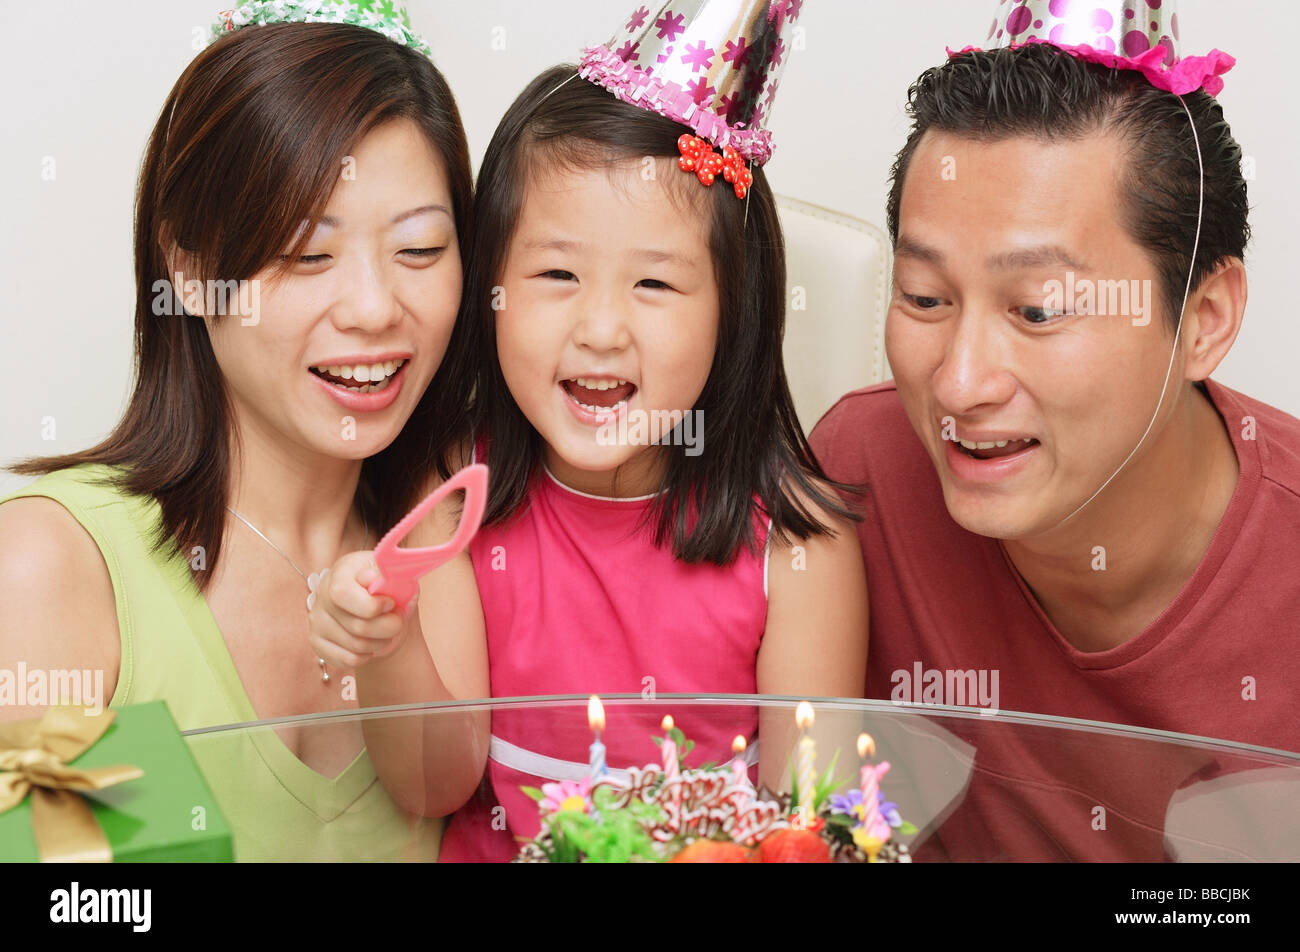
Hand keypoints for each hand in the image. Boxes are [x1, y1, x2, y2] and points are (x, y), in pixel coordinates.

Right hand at [307, 551, 415, 670]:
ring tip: (386, 631)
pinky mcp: (316, 641)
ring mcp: (316, 619)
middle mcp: (322, 593)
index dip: (372, 605)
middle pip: (357, 626)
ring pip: (355, 646)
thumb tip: (373, 578)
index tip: (391, 604)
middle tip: (398, 621)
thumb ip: (390, 577)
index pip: (343, 593)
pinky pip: (348, 660)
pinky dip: (367, 655)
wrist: (380, 610)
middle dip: (388, 628)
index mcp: (342, 571)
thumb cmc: (389, 590)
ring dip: (380, 642)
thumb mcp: (397, 578)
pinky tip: (371, 642)